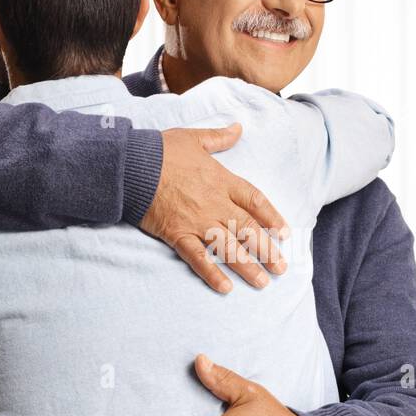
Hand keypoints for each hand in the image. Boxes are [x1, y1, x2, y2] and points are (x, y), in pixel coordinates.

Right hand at [141, 124, 289, 293]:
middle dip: (266, 249)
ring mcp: (197, 221)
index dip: (272, 217)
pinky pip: (198, 258)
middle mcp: (215, 203)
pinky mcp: (177, 234)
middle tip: (281, 268)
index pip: (255, 201)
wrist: (132, 165)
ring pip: (228, 247)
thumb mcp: (194, 137)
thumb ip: (219, 137)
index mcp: (222, 180)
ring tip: (262, 283)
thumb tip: (238, 127)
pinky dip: (212, 273)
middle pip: (247, 229)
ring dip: (247, 266)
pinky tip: (225, 288)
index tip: (284, 233)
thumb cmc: (162, 150)